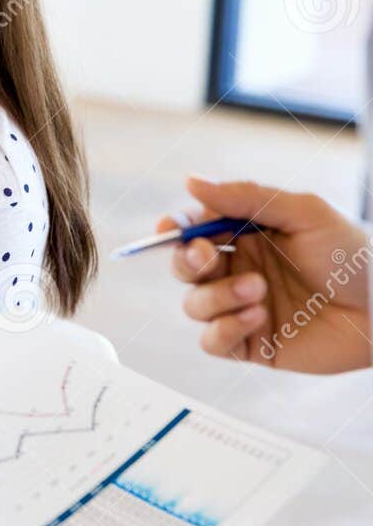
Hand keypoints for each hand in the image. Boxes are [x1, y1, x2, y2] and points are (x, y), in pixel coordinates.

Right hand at [159, 177, 369, 371]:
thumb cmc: (355, 255)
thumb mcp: (304, 213)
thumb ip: (247, 196)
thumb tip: (191, 181)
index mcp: (247, 236)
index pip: (195, 229)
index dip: (175, 228)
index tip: (172, 226)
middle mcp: (239, 271)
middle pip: (185, 267)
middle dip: (188, 262)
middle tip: (211, 257)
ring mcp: (242, 308)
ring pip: (194, 305)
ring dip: (218, 296)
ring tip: (259, 291)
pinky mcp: (251, 344)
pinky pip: (212, 341)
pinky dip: (224, 328)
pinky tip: (256, 317)